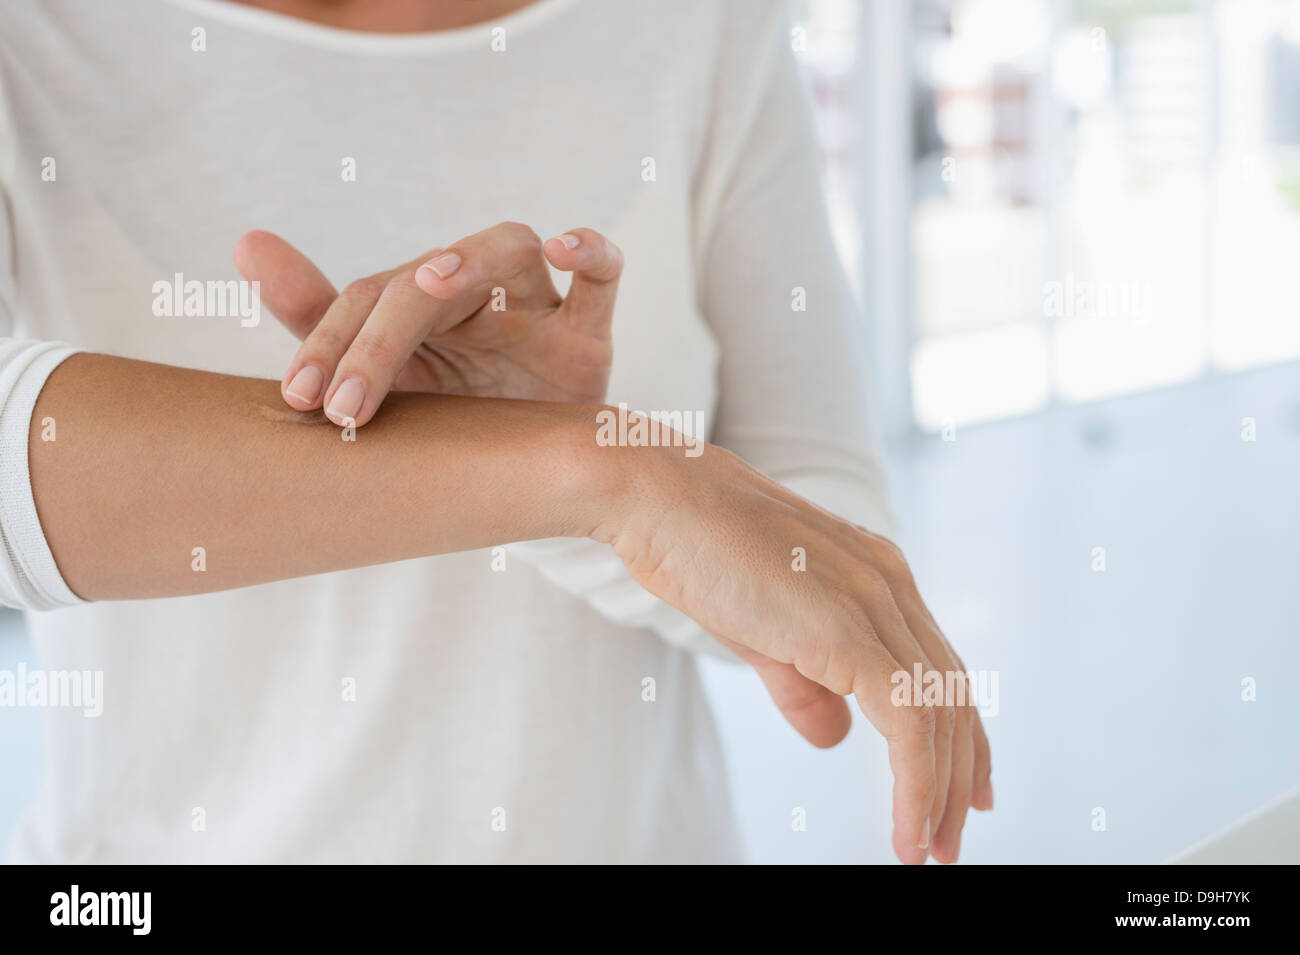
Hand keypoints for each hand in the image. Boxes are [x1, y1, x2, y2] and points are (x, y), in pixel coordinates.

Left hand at [233, 222, 622, 425]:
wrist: (534, 478)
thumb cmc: (457, 420)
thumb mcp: (386, 381)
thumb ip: (318, 316)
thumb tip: (246, 242)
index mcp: (419, 306)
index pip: (366, 299)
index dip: (328, 340)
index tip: (299, 400)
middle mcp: (475, 295)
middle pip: (424, 281)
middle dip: (377, 339)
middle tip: (345, 408)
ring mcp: (534, 309)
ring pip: (508, 249)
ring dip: (470, 260)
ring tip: (432, 284)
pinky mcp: (589, 336)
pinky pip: (603, 276)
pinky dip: (591, 251)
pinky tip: (564, 248)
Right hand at [596, 441, 993, 864]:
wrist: (656, 498)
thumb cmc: (696, 552)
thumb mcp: (760, 631)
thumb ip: (804, 681)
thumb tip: (835, 736)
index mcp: (877, 576)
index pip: (940, 668)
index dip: (961, 737)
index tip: (967, 793)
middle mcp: (890, 584)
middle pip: (954, 696)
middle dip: (960, 777)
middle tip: (949, 842)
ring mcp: (874, 602)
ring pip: (940, 716)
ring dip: (941, 793)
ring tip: (927, 849)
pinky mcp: (847, 629)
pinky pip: (908, 723)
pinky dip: (917, 784)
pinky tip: (906, 831)